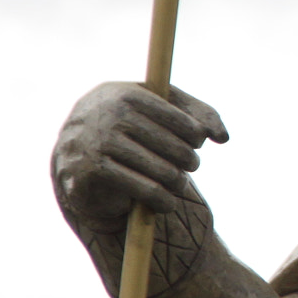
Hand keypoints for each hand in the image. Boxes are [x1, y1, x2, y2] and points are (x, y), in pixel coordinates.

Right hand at [53, 82, 228, 230]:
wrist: (75, 152)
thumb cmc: (129, 125)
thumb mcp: (160, 108)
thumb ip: (199, 114)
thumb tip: (223, 137)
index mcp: (127, 94)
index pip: (181, 120)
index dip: (196, 135)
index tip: (196, 142)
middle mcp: (109, 116)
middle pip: (174, 147)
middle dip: (189, 161)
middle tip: (189, 166)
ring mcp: (96, 143)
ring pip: (161, 170)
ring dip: (178, 182)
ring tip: (180, 184)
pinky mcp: (91, 172)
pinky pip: (142, 189)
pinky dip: (162, 200)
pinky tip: (167, 203)